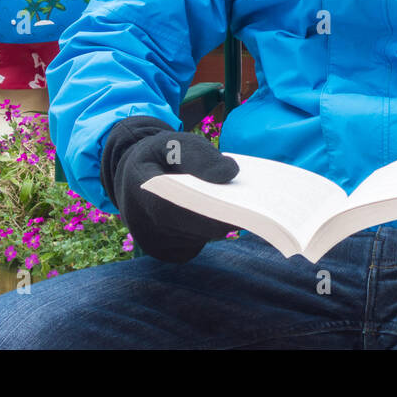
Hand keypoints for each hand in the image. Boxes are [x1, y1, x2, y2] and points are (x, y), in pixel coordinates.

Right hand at [100, 115, 239, 261]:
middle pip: (191, 228)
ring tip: (246, 204)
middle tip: (259, 207)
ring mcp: (158, 245)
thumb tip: (230, 173)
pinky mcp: (173, 253)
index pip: (170, 210)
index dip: (204, 212)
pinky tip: (230, 213)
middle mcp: (144, 226)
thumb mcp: (176, 143)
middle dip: (224, 217)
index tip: (238, 207)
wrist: (137, 176)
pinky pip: (201, 243)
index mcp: (140, 191)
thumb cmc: (162, 156)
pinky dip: (215, 229)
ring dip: (222, 222)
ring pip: (200, 237)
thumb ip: (199, 155)